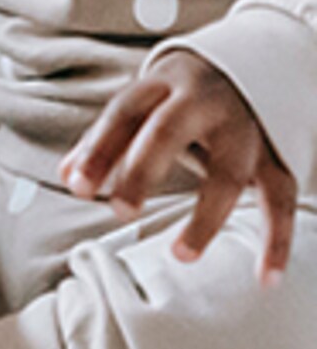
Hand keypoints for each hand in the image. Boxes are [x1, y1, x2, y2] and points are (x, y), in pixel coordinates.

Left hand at [60, 49, 295, 281]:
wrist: (242, 70)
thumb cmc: (176, 99)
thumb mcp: (141, 106)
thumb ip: (105, 140)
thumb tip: (67, 176)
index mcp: (161, 86)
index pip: (123, 114)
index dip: (98, 149)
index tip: (77, 187)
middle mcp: (202, 103)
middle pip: (168, 133)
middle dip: (142, 171)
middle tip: (120, 210)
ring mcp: (242, 130)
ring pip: (228, 172)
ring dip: (205, 217)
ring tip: (180, 256)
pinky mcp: (274, 157)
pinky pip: (280, 200)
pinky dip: (275, 241)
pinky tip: (265, 277)